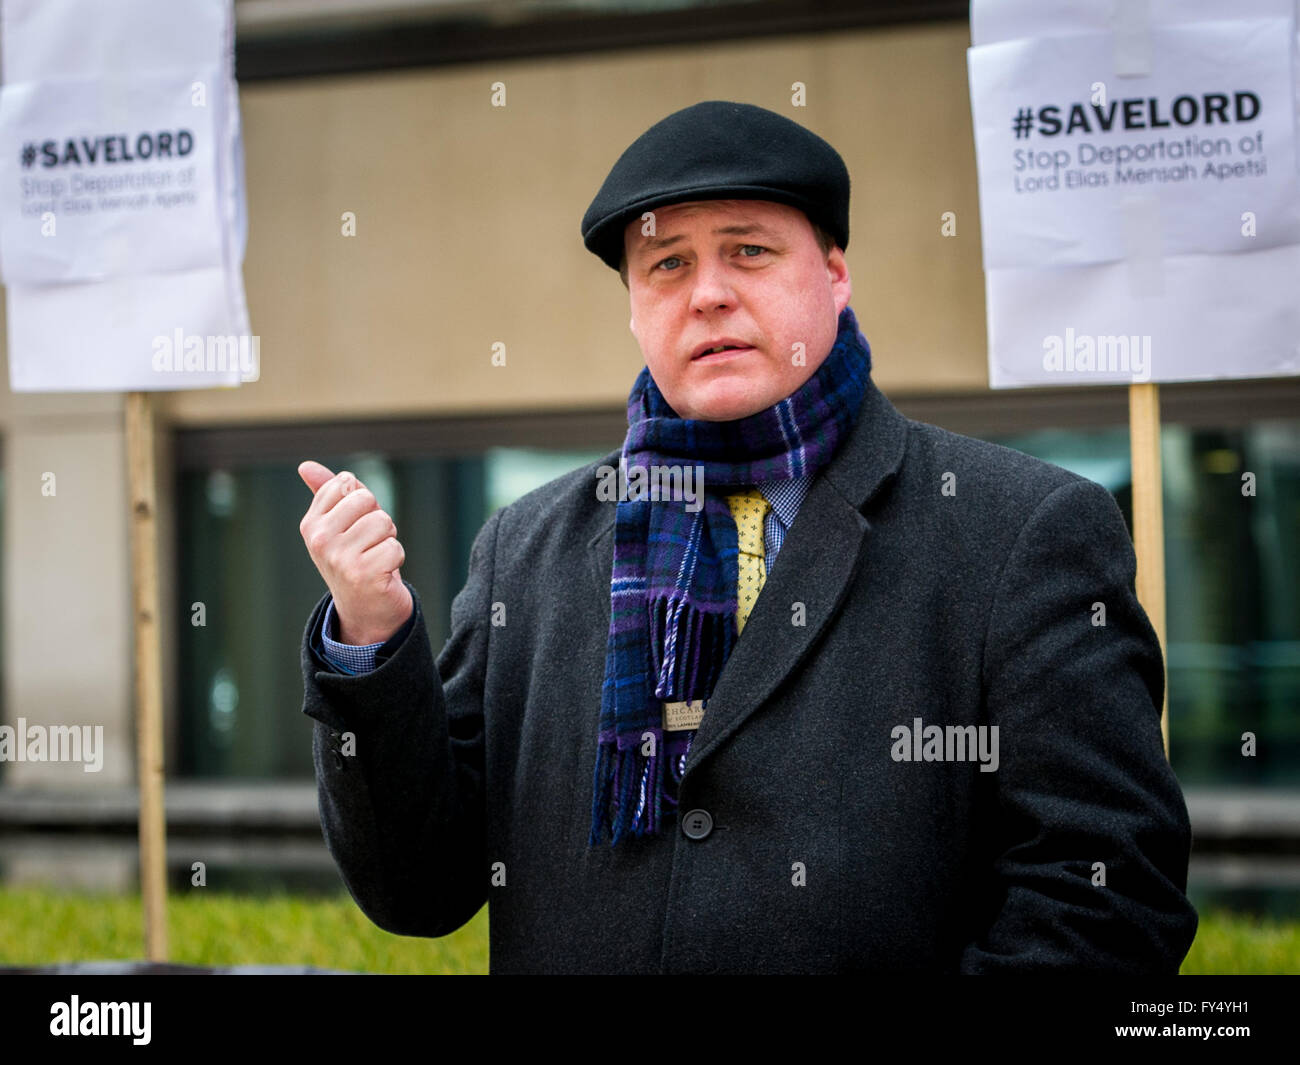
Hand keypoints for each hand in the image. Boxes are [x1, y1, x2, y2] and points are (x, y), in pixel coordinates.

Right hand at [298, 460, 413, 645]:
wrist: (365, 611)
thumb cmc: (356, 560)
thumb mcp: (341, 525)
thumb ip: (329, 494)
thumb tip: (306, 466)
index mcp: (311, 524)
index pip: (346, 483)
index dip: (362, 502)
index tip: (355, 527)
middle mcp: (319, 540)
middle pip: (367, 499)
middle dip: (378, 520)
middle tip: (369, 546)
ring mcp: (338, 557)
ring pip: (383, 522)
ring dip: (388, 541)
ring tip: (375, 559)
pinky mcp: (362, 573)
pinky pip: (395, 547)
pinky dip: (396, 559)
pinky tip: (382, 575)